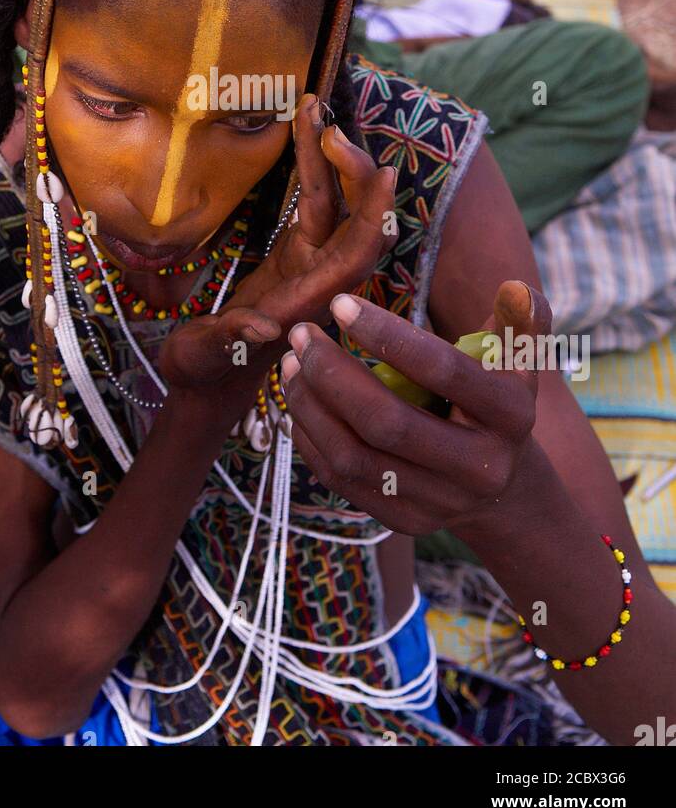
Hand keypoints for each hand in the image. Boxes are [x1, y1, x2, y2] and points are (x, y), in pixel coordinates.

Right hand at [159, 94, 395, 426]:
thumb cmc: (201, 373)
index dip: (373, 215)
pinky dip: (309, 168)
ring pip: (331, 204)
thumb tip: (259, 327)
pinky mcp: (294, 255)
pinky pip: (312, 204)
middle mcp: (319, 280)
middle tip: (325, 119)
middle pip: (353, 218)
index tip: (381, 171)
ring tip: (312, 107)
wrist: (205, 385)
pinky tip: (304, 134)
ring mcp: (309, 264)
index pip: (356, 255)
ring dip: (327, 157)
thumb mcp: (204, 358)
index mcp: (307, 304)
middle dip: (349, 168)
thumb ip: (229, 341)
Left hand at [281, 279, 551, 535]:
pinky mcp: (406, 521)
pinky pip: (343, 481)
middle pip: (388, 422)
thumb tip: (514, 285)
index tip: (340, 304)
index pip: (443, 371)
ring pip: (356, 457)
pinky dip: (312, 439)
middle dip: (333, 373)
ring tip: (290, 364)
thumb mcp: (518, 362)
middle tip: (300, 335)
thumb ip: (518, 322)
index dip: (388, 335)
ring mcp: (441, 501)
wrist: (505, 488)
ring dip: (312, 405)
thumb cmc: (497, 401)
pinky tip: (298, 403)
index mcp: (510, 415)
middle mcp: (480, 466)